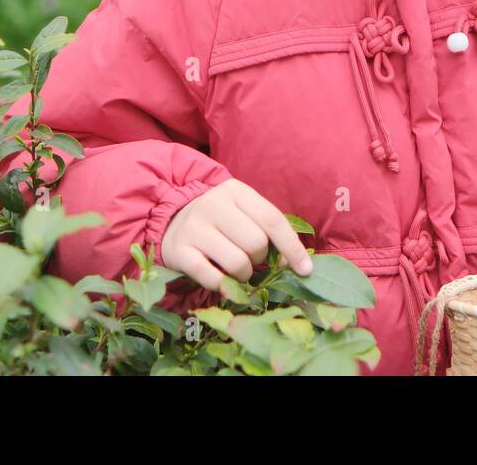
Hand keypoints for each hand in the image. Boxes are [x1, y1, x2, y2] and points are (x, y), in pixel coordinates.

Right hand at [160, 178, 312, 290]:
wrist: (171, 219)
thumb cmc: (219, 219)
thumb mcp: (243, 212)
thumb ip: (268, 229)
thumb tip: (297, 264)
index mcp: (235, 191)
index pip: (272, 219)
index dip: (292, 247)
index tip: (305, 270)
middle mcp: (213, 205)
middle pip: (256, 243)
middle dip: (259, 259)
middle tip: (249, 258)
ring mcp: (194, 227)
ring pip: (237, 263)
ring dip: (243, 274)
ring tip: (236, 268)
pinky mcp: (179, 251)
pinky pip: (212, 278)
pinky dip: (224, 286)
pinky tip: (222, 280)